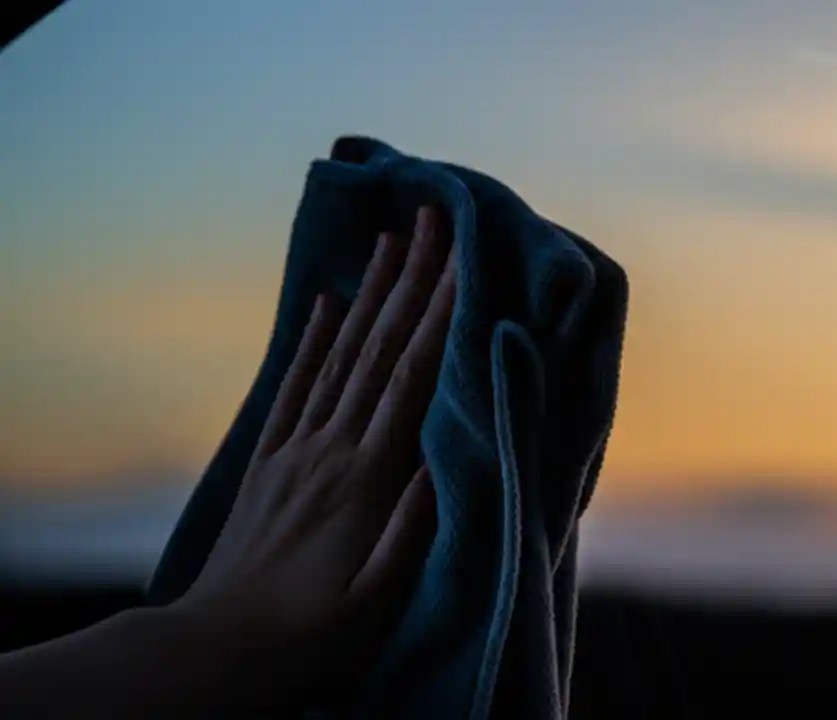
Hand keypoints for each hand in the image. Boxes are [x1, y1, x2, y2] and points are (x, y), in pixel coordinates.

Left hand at [173, 205, 456, 706]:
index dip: (440, 315)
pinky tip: (327, 303)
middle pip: (378, 349)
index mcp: (365, 479)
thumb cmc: (314, 639)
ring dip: (368, 295)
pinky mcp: (270, 465)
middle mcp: (330, 449)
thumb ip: (413, 531)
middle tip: (433, 219)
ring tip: (390, 240)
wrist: (218, 653)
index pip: (411, 379)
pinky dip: (313, 341)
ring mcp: (296, 453)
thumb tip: (447, 459)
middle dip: (412, 280)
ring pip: (339, 357)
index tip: (466, 261)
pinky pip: (294, 389)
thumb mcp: (379, 602)